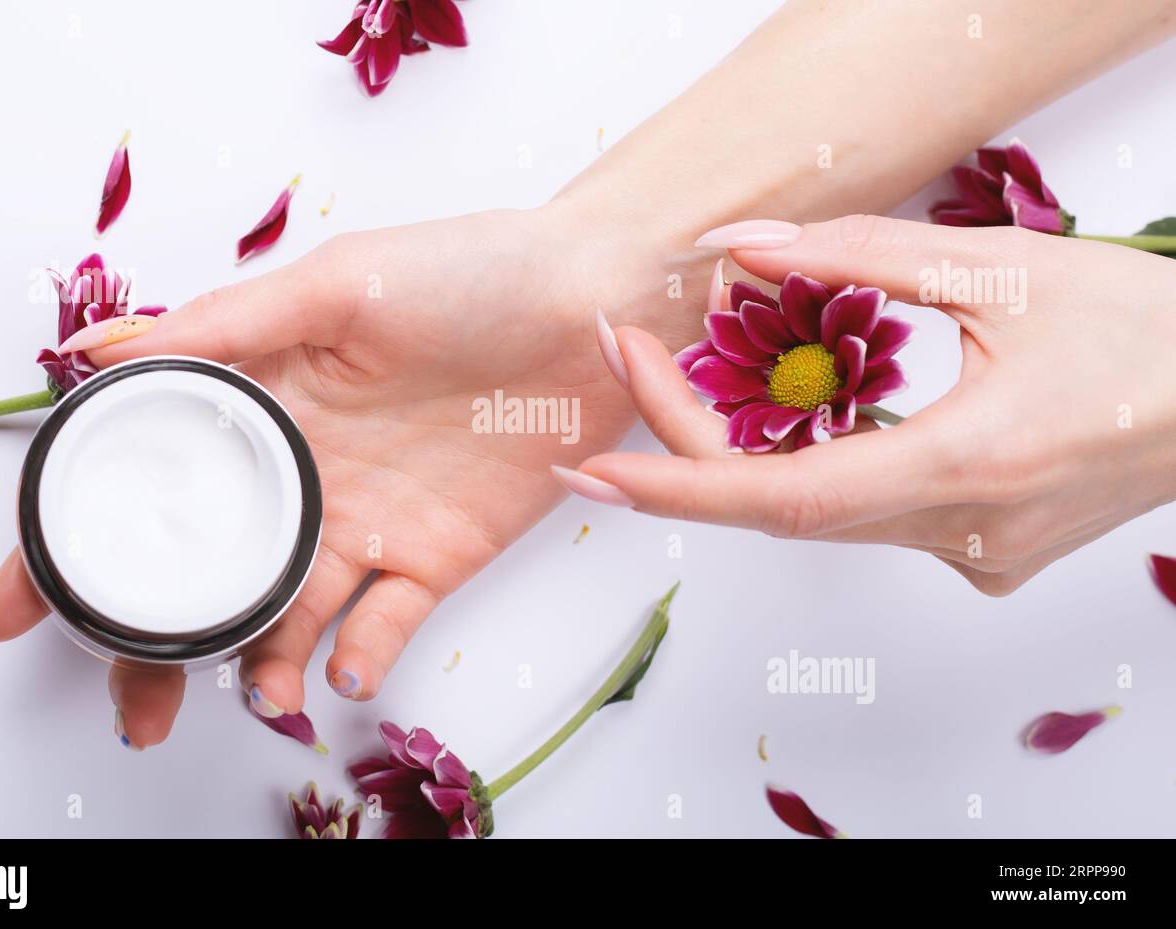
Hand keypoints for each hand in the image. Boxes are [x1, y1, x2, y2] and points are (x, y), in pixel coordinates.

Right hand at [0, 205, 640, 747]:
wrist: (591, 306)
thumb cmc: (469, 272)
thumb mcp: (336, 282)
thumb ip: (227, 326)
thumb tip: (98, 351)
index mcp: (265, 405)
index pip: (154, 479)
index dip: (84, 540)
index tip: (23, 604)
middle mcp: (306, 471)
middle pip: (213, 569)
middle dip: (163, 638)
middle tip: (131, 696)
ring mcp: (368, 519)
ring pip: (288, 610)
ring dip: (257, 661)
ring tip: (248, 686)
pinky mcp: (435, 554)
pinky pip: (382, 620)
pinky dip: (356, 652)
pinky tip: (338, 664)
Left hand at [562, 214, 1175, 594]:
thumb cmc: (1148, 334)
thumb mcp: (1004, 270)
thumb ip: (861, 257)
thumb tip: (742, 252)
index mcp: (971, 466)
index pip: (786, 500)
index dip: (681, 486)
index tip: (598, 469)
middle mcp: (963, 533)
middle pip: (785, 506)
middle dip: (691, 442)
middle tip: (630, 359)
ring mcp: (973, 555)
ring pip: (822, 514)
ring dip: (747, 451)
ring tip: (691, 371)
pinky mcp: (981, 554)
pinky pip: (869, 517)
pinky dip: (815, 464)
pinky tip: (798, 408)